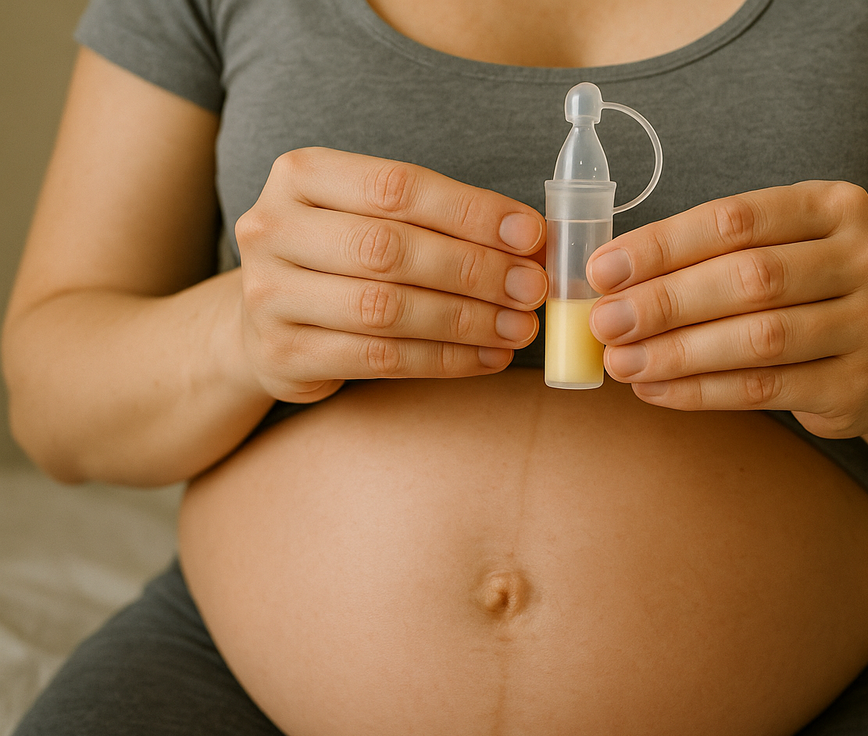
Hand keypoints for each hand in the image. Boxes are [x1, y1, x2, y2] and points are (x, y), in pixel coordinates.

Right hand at [235, 147, 546, 402]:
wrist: (266, 323)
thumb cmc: (341, 259)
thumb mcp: (376, 219)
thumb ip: (442, 222)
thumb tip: (533, 242)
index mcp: (301, 175)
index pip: (396, 186)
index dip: (470, 211)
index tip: (529, 234)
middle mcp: (272, 227)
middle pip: (389, 248)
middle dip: (473, 269)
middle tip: (530, 288)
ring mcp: (268, 294)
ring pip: (384, 308)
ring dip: (465, 320)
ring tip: (519, 327)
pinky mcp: (281, 353)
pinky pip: (379, 358)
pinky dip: (444, 360)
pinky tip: (488, 356)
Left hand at [586, 181, 867, 438]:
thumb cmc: (803, 296)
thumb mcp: (773, 253)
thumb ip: (705, 257)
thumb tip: (608, 282)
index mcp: (835, 206)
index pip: (736, 220)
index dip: (663, 245)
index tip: (603, 270)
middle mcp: (866, 258)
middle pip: (750, 278)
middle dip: (665, 302)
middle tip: (605, 323)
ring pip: (760, 338)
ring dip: (678, 353)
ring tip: (622, 363)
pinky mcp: (859, 385)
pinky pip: (766, 390)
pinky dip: (702, 392)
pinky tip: (657, 391)